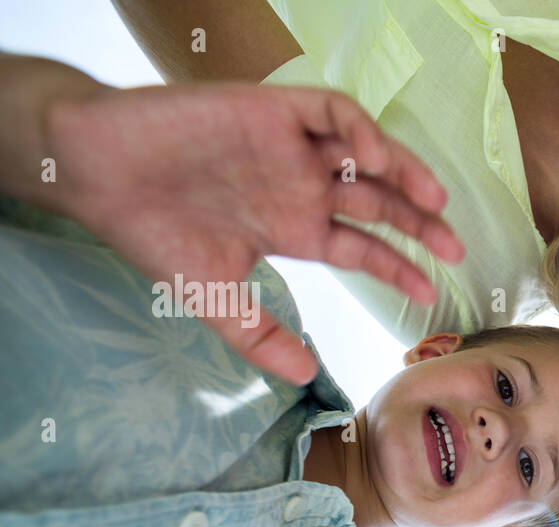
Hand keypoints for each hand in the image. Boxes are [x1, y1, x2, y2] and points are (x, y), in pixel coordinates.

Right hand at [45, 80, 463, 383]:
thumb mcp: (216, 300)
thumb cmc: (152, 234)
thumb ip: (262, 338)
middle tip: (454, 248)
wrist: (97, 176)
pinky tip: (374, 160)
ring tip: (435, 203)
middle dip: (419, 223)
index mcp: (294, 227)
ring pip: (366, 153)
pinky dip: (359, 131)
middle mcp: (301, 186)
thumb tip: (309, 376)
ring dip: (405, 173)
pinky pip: (330, 111)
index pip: (362, 247)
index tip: (430, 290)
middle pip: (378, 201)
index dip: (398, 266)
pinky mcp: (271, 110)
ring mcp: (290, 148)